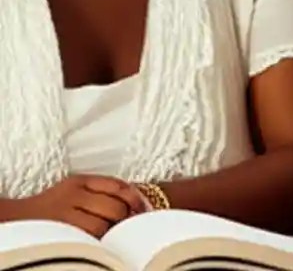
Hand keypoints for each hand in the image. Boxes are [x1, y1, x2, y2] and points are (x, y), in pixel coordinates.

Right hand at [0, 175, 147, 236]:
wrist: (20, 218)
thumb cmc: (56, 206)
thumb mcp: (77, 190)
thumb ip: (103, 191)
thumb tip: (139, 205)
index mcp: (81, 181)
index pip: (118, 185)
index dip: (136, 198)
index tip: (144, 209)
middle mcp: (74, 193)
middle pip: (115, 205)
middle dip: (125, 217)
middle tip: (127, 224)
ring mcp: (66, 211)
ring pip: (103, 222)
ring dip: (111, 230)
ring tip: (109, 232)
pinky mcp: (62, 229)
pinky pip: (90, 235)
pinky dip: (100, 238)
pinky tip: (99, 239)